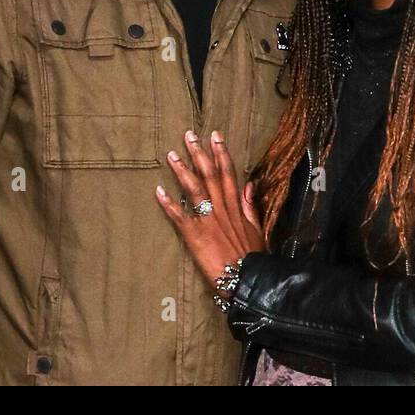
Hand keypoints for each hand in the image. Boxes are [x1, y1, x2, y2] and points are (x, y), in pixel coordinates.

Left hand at [155, 129, 266, 299]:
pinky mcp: (195, 235)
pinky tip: (158, 190)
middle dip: (199, 153)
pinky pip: (179, 216)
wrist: (248, 279)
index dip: (221, 153)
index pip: (228, 172)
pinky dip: (168, 203)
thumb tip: (248, 185)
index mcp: (236, 206)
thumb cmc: (253, 257)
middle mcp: (221, 208)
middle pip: (209, 174)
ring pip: (194, 189)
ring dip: (182, 170)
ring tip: (171, 155)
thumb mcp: (257, 228)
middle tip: (188, 135)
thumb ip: (249, 206)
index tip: (214, 135)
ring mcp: (207, 220)